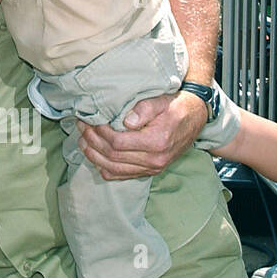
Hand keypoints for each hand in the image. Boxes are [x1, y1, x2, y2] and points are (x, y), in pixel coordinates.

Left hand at [76, 90, 205, 180]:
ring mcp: (152, 168)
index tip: (89, 120)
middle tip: (81, 126)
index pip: (117, 142)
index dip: (99, 132)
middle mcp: (155, 160)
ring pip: (114, 169)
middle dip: (92, 141)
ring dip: (94, 155)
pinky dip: (104, 168)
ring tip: (82, 140)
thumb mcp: (161, 101)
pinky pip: (122, 176)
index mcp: (157, 142)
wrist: (196, 118)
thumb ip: (144, 109)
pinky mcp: (150, 171)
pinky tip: (94, 156)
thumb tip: (126, 122)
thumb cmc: (176, 107)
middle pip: (112, 156)